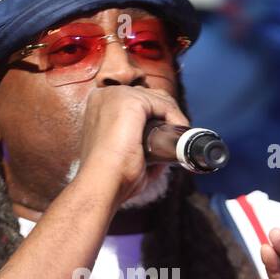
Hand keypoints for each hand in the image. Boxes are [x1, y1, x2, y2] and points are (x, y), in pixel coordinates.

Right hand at [77, 84, 190, 206]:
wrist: (102, 183)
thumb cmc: (112, 176)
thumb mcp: (126, 154)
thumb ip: (145, 146)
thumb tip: (168, 147)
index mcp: (100, 105)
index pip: (136, 101)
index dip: (155, 116)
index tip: (167, 135)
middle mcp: (105, 95)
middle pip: (149, 96)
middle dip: (166, 115)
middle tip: (177, 138)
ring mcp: (117, 95)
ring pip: (159, 99)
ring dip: (173, 117)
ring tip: (179, 140)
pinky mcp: (130, 101)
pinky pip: (164, 104)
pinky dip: (176, 118)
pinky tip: (179, 134)